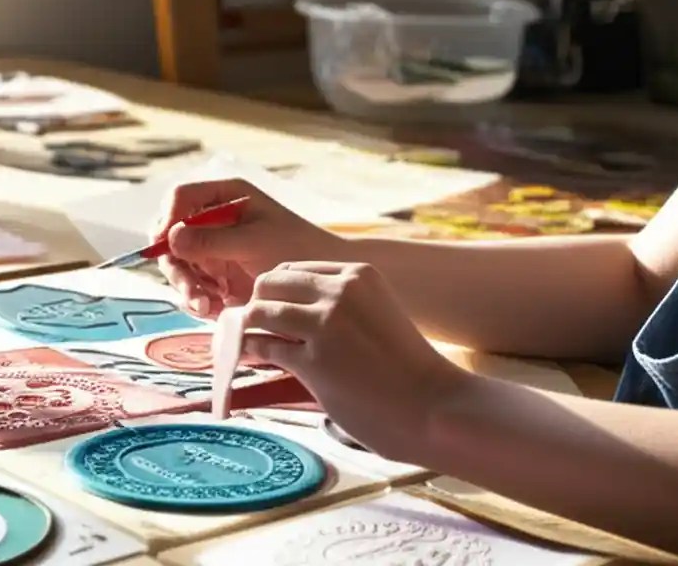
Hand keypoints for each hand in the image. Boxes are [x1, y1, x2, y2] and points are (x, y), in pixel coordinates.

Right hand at [151, 179, 346, 317]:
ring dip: (187, 288)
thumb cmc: (296, 247)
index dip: (168, 218)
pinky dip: (199, 301)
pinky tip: (217, 310)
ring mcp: (210, 250)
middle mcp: (211, 221)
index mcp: (223, 198)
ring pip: (177, 266)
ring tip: (207, 307)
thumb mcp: (255, 241)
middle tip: (192, 291)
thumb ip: (213, 240)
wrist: (319, 282)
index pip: (180, 197)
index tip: (165, 243)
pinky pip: (192, 287)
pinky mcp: (214, 277)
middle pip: (170, 235)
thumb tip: (171, 237)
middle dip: (176, 265)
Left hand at [221, 261, 467, 462]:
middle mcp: (340, 291)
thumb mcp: (375, 315)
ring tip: (242, 341)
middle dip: (255, 302)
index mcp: (357, 274)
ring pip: (261, 311)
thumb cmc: (406, 369)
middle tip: (249, 325)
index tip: (267, 307)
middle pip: (270, 283)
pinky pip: (264, 346)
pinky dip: (248, 350)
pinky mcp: (314, 360)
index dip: (275, 289)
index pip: (294, 269)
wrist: (434, 407)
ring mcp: (326, 324)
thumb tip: (287, 311)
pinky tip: (246, 358)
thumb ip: (338, 307)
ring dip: (246, 326)